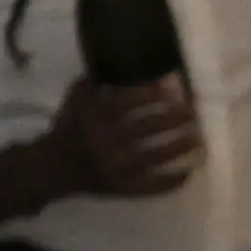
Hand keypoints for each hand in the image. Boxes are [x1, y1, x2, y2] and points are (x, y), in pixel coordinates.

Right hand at [52, 73, 203, 199]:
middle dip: (176, 118)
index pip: (129, 101)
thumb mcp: (76, 101)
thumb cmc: (69, 130)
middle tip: (193, 112)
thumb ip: (95, 82)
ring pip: (157, 154)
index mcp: (96, 117)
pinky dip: (171, 181)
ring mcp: (117, 166)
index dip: (153, 94)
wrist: (52, 168)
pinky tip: (188, 172)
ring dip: (181, 145)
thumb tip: (122, 63)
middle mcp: (108, 141)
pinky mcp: (122, 187)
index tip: (172, 90)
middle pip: (150, 126)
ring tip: (198, 138)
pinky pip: (151, 186)